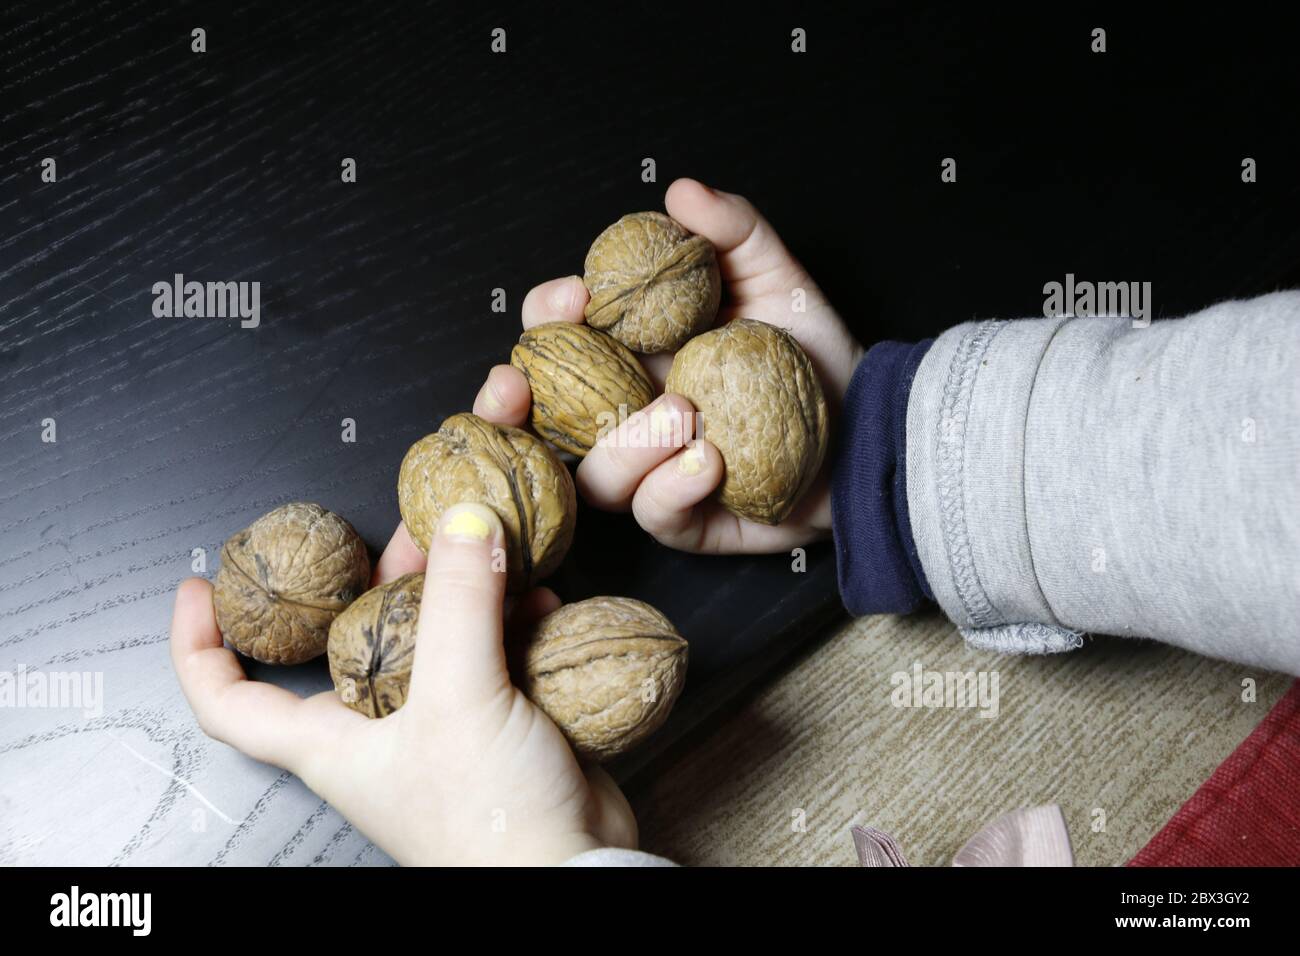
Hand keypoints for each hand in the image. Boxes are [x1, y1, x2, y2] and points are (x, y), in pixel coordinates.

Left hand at [170, 507, 637, 865]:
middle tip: (401, 526)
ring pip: (431, 634)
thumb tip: (463, 522)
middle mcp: (377, 730)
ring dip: (456, 586)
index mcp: (331, 741)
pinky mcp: (499, 720)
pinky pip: (493, 649)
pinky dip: (512, 617)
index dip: (200, 643)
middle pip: (352, 636)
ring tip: (478, 539)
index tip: (203, 585)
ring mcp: (441, 723)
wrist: (573, 871)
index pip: (230, 698)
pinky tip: (536, 592)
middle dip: (374, 576)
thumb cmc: (488, 826)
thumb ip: (458, 602)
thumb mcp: (458, 698)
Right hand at [474, 178, 863, 553]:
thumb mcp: (776, 278)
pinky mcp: (685, 518)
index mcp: (634, 352)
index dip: (548, 315)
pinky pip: (653, 513)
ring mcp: (651, 470)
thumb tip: (679, 190)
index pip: (562, 333)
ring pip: (594, 475)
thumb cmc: (811, 353)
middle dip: (512, 398)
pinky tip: (711, 461)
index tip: (572, 299)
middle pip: (541, 414)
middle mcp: (628, 413)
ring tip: (681, 414)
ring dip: (623, 444)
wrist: (866, 425)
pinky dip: (673, 488)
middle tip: (519, 382)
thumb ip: (732, 231)